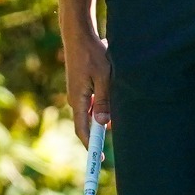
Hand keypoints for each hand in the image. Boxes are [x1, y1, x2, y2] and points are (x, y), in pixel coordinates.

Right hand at [62, 21, 112, 142]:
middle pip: (88, 123)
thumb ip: (104, 100)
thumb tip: (103, 123)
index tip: (98, 159)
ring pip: (92, 112)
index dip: (91, 145)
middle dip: (102, 132)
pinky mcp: (81, 86)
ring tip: (119, 112)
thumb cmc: (92, 53)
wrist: (78, 35)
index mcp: (78, 99)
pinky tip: (112, 96)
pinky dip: (102, 105)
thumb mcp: (103, 76)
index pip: (82, 130)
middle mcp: (75, 99)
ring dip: (104, 116)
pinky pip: (92, 102)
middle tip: (118, 135)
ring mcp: (77, 93)